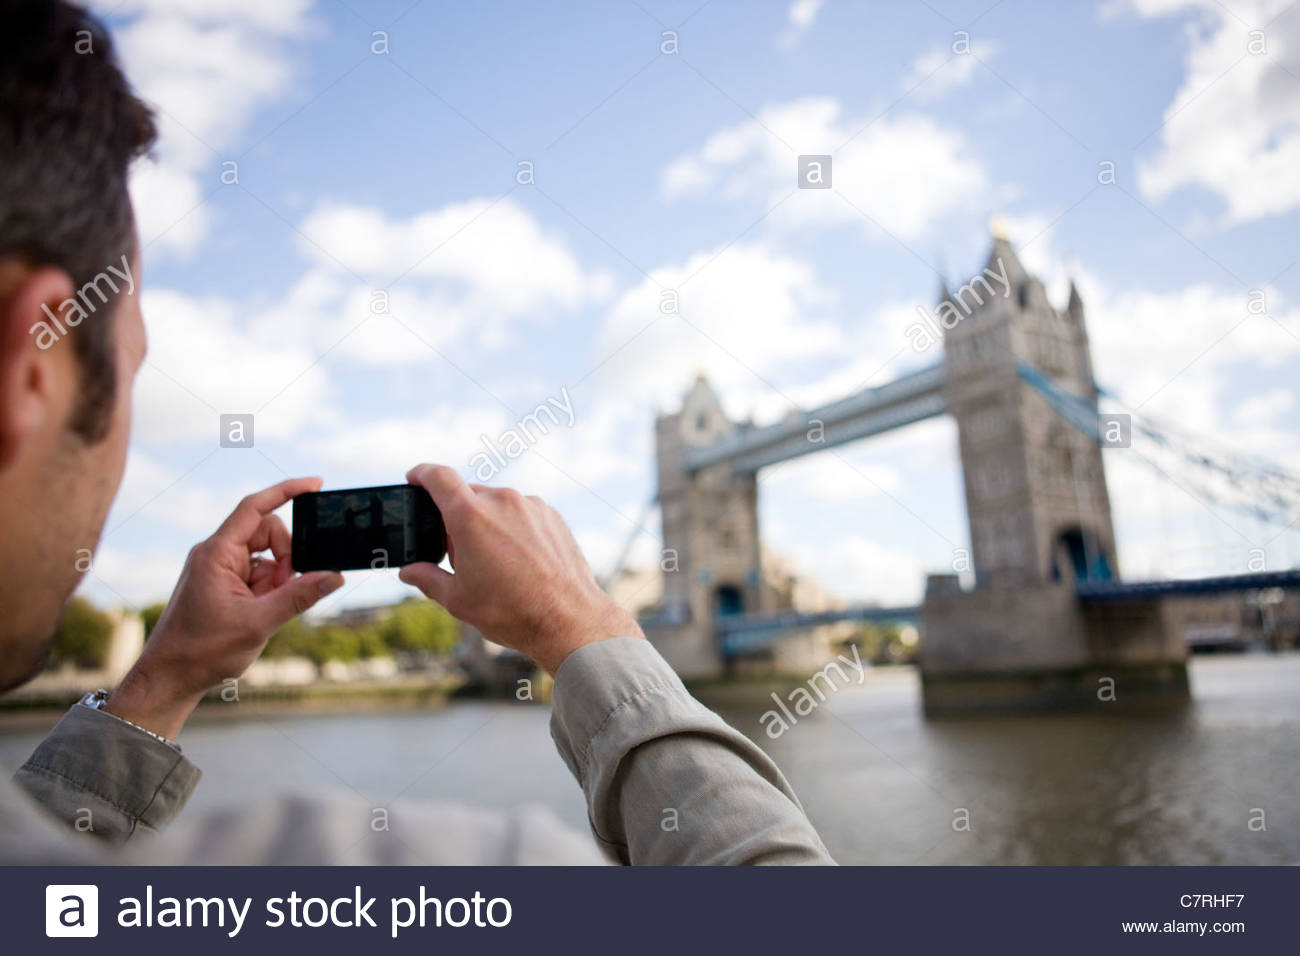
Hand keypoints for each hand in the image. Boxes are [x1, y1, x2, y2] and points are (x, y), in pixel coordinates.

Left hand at [106, 477, 343, 738]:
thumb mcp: (259, 623)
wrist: (170, 677)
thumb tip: (334, 575)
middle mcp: (216, 554)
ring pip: (265, 556)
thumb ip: (299, 596)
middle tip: (288, 587)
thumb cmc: (203, 650)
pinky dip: (269, 589)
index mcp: (217, 553)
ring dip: (278, 578)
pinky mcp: (223, 584)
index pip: (255, 507)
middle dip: (286, 556)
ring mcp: (219, 568)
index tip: (316, 484)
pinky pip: (257, 573)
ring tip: (269, 609)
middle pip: (266, 532)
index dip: (286, 491)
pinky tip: (262, 614)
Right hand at [399, 464, 642, 674]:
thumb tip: (409, 571)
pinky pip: (521, 512)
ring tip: (493, 561)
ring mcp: (530, 506)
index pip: (438, 477)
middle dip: (456, 517)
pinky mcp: (551, 515)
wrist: (568, 620)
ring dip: (487, 522)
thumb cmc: (511, 612)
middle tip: (458, 552)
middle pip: (467, 495)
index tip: (414, 479)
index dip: (421, 474)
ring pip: (496, 504)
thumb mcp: (458, 600)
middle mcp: (501, 501)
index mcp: (470, 517)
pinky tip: (518, 559)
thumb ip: (427, 578)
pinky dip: (512, 527)